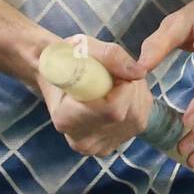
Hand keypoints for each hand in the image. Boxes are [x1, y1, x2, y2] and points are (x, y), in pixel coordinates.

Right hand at [38, 36, 154, 158]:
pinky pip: (138, 122)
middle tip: (114, 72)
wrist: (54, 73)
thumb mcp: (83, 46)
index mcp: (67, 118)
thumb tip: (139, 72)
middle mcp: (81, 141)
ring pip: (138, 118)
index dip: (123, 85)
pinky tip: (119, 95)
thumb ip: (111, 56)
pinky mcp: (109, 147)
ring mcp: (97, 148)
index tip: (113, 70)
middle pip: (130, 115)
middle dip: (131, 87)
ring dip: (135, 94)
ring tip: (114, 81)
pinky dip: (136, 104)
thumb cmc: (66, 57)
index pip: (113, 111)